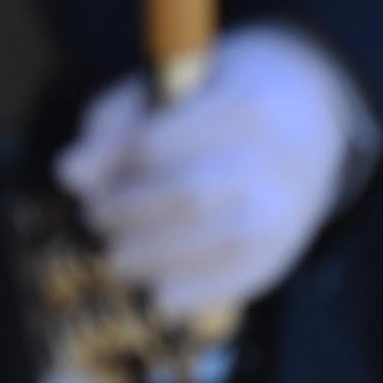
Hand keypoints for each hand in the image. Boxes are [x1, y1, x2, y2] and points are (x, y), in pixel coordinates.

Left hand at [53, 26, 370, 319]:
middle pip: (183, 197)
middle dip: (123, 216)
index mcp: (244, 106)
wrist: (312, 114)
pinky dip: (184, 295)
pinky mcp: (285, 249)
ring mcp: (285, 208)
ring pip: (207, 244)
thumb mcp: (169, 87)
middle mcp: (273, 158)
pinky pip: (230, 284)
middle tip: (99, 217)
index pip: (153, 146)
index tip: (93, 180)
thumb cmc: (220, 97)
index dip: (108, 169)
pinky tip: (157, 289)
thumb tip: (70, 173)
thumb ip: (114, 123)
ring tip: (122, 253)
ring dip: (144, 258)